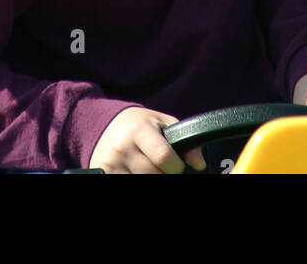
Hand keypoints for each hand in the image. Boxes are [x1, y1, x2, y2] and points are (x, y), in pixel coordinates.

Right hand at [88, 106, 206, 173]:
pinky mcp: (106, 175)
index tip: (178, 165)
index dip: (177, 166)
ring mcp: (112, 164)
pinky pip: (129, 184)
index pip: (163, 157)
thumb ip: (184, 140)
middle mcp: (122, 147)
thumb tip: (200, 164)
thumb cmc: (139, 124)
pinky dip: (140, 180)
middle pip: (154, 175)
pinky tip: (141, 172)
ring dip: (153, 179)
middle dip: (166, 175)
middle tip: (165, 168)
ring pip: (142, 182)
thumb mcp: (162, 123)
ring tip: (153, 168)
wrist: (106, 126)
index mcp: (138, 130)